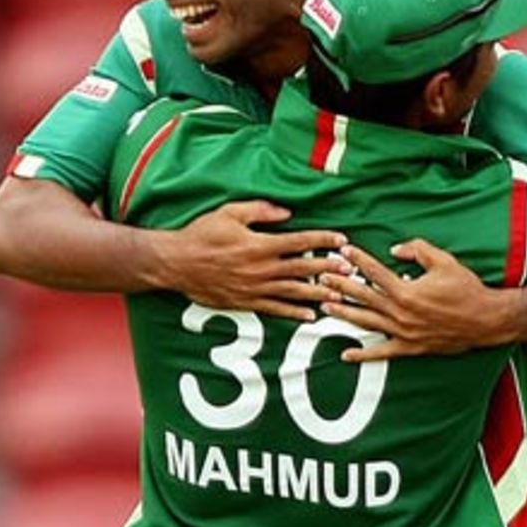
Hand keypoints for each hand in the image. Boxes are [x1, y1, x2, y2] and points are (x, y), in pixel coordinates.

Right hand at [166, 202, 348, 320]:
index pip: (300, 241)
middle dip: (329, 269)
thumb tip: (287, 212)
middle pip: (302, 269)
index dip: (323, 240)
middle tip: (351, 270)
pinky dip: (293, 313)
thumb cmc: (201, 234)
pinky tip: (310, 316)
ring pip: (293, 292)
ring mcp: (254, 288)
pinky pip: (274, 309)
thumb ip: (260, 210)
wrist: (176, 263)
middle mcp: (261, 269)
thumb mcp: (229, 212)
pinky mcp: (245, 302)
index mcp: (260, 244)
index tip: (342, 240)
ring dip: (318, 294)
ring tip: (339, 295)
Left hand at [321, 240, 517, 361]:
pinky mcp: (410, 348)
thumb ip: (418, 250)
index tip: (343, 251)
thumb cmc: (466, 289)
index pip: (374, 272)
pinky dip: (363, 355)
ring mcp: (403, 332)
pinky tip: (345, 354)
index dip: (358, 260)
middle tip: (322, 277)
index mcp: (407, 290)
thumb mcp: (444, 261)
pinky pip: (382, 352)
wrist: (485, 320)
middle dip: (341, 285)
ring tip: (325, 306)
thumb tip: (395, 249)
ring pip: (366, 322)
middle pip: (363, 297)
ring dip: (344, 314)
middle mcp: (400, 313)